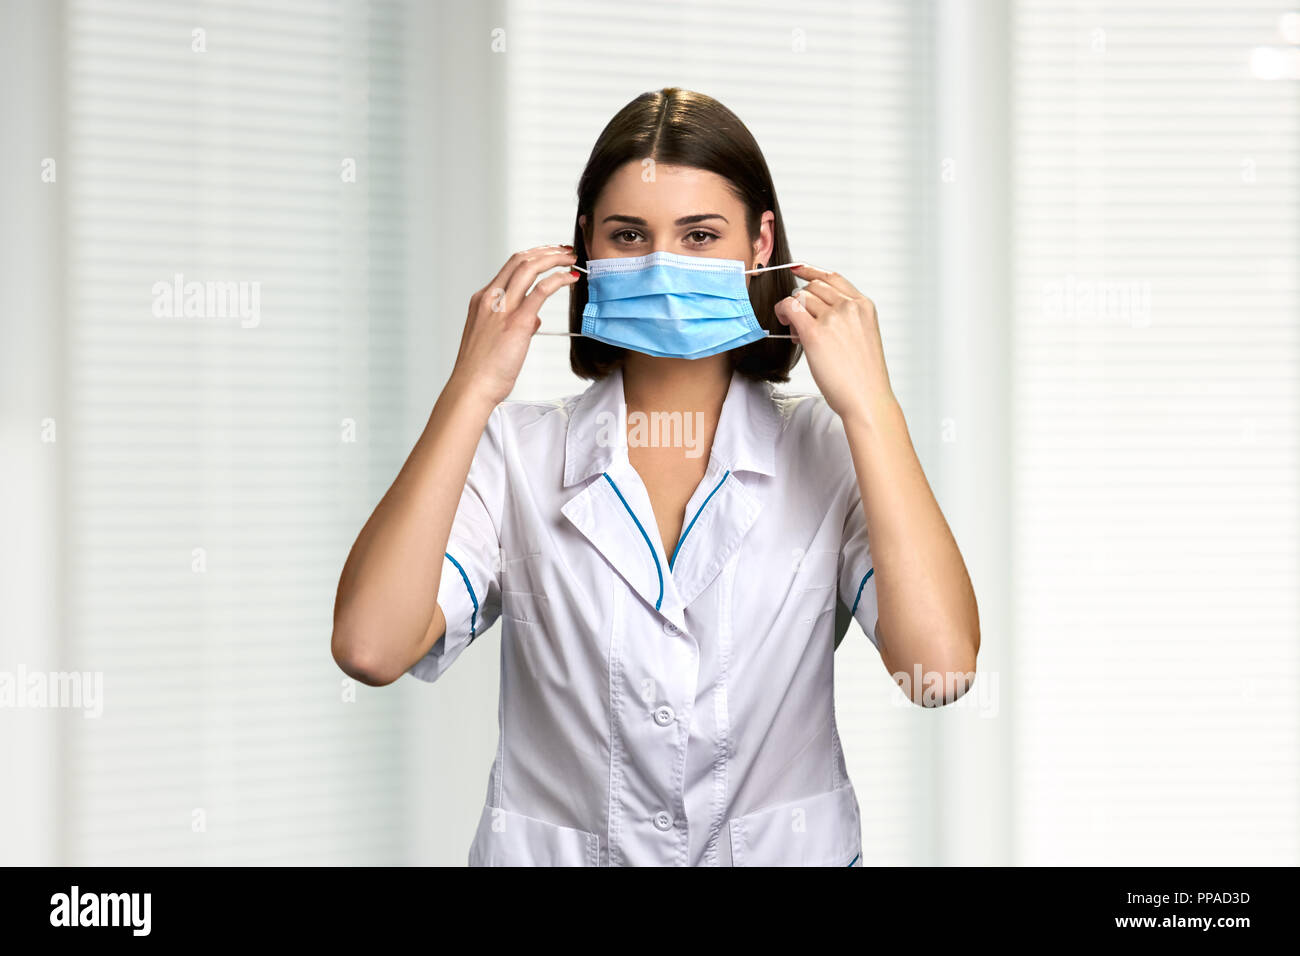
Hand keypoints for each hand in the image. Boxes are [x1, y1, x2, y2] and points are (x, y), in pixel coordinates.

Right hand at [447, 244, 578, 405]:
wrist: (472, 387)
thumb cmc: (481, 370)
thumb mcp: (495, 340)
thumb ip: (514, 324)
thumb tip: (533, 319)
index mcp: (482, 300)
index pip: (509, 266)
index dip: (533, 255)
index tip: (549, 254)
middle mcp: (491, 298)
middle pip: (520, 260)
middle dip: (546, 251)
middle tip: (565, 251)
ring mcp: (502, 308)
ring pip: (529, 267)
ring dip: (554, 258)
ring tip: (572, 259)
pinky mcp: (517, 322)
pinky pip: (541, 290)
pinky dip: (559, 279)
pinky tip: (571, 278)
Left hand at [774, 263, 896, 422]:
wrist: (866, 398)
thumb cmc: (863, 376)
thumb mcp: (864, 337)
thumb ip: (846, 320)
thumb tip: (815, 312)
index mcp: (864, 306)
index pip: (833, 278)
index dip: (811, 271)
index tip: (797, 269)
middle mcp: (850, 307)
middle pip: (814, 287)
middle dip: (802, 300)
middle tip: (799, 322)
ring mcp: (833, 318)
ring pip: (801, 297)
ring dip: (792, 310)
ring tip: (796, 331)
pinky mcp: (815, 333)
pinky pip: (790, 308)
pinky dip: (782, 311)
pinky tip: (785, 322)